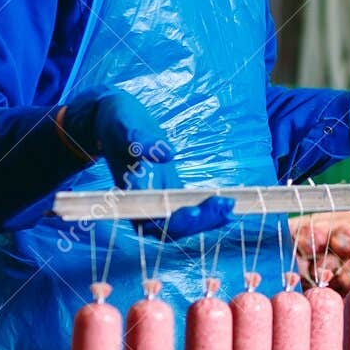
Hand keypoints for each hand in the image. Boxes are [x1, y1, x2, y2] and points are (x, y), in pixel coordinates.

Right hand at [61, 86, 233, 238]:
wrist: (119, 122)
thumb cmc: (119, 122)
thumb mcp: (125, 124)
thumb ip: (140, 139)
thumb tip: (167, 154)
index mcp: (126, 193)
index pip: (148, 219)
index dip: (169, 221)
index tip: (191, 211)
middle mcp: (142, 204)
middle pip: (170, 227)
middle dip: (198, 220)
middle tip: (225, 204)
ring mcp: (158, 201)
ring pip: (182, 223)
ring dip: (208, 218)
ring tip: (230, 206)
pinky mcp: (171, 194)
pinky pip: (190, 209)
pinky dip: (208, 212)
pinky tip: (228, 208)